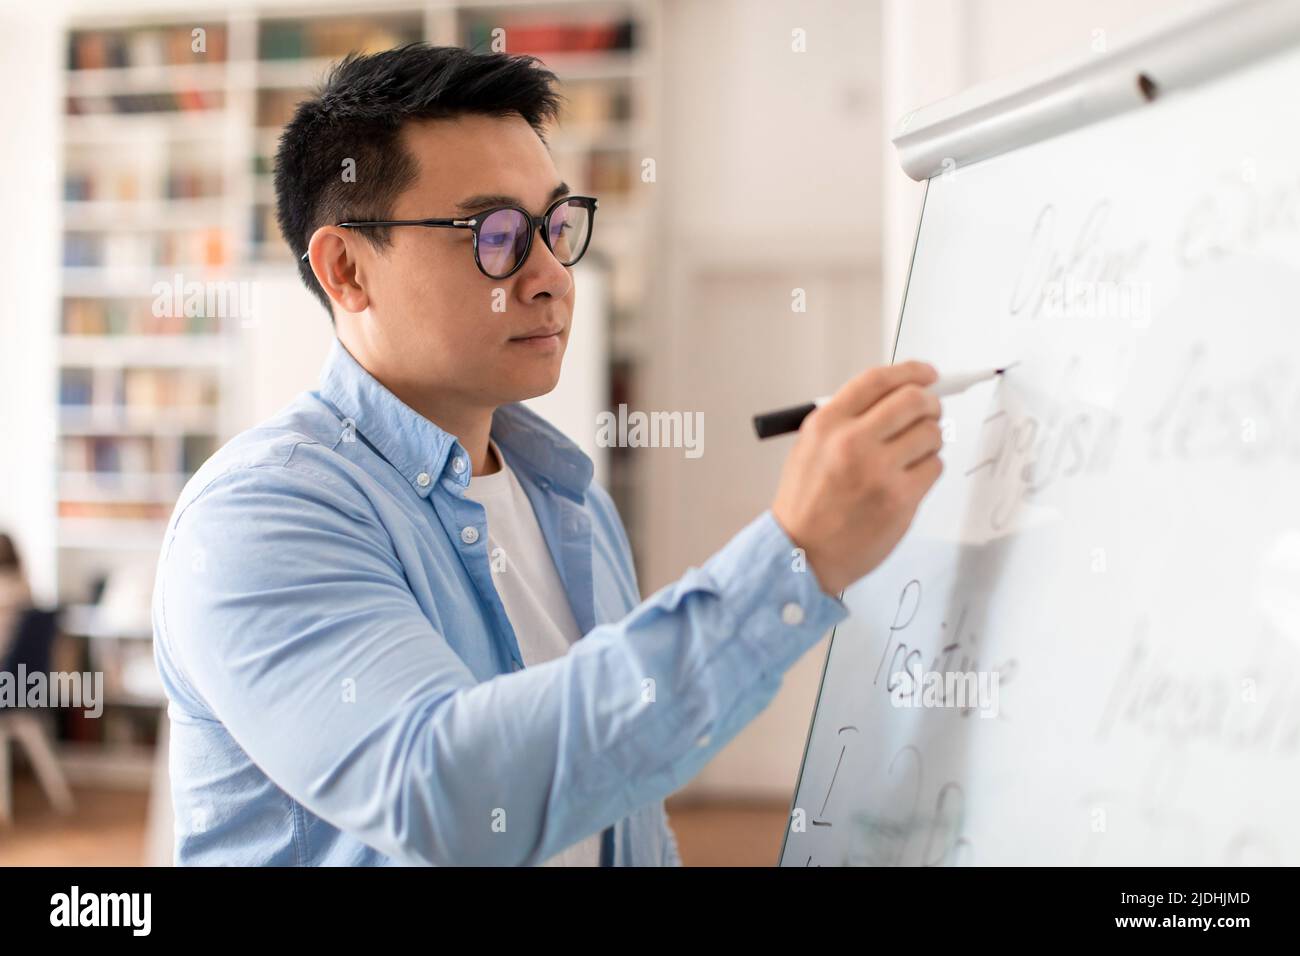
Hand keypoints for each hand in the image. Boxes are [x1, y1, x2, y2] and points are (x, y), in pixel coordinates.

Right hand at [770, 360, 943, 594]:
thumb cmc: (806, 503)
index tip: (927, 374)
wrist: (803, 553)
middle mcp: (852, 441)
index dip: (909, 371)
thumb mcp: (810, 447)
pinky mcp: (900, 498)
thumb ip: (849, 419)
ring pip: (932, 433)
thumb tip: (898, 397)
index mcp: (827, 424)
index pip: (877, 380)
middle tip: (930, 412)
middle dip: (930, 402)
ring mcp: (879, 470)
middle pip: (913, 400)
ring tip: (912, 455)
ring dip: (930, 440)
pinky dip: (928, 470)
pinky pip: (934, 467)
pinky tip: (908, 480)